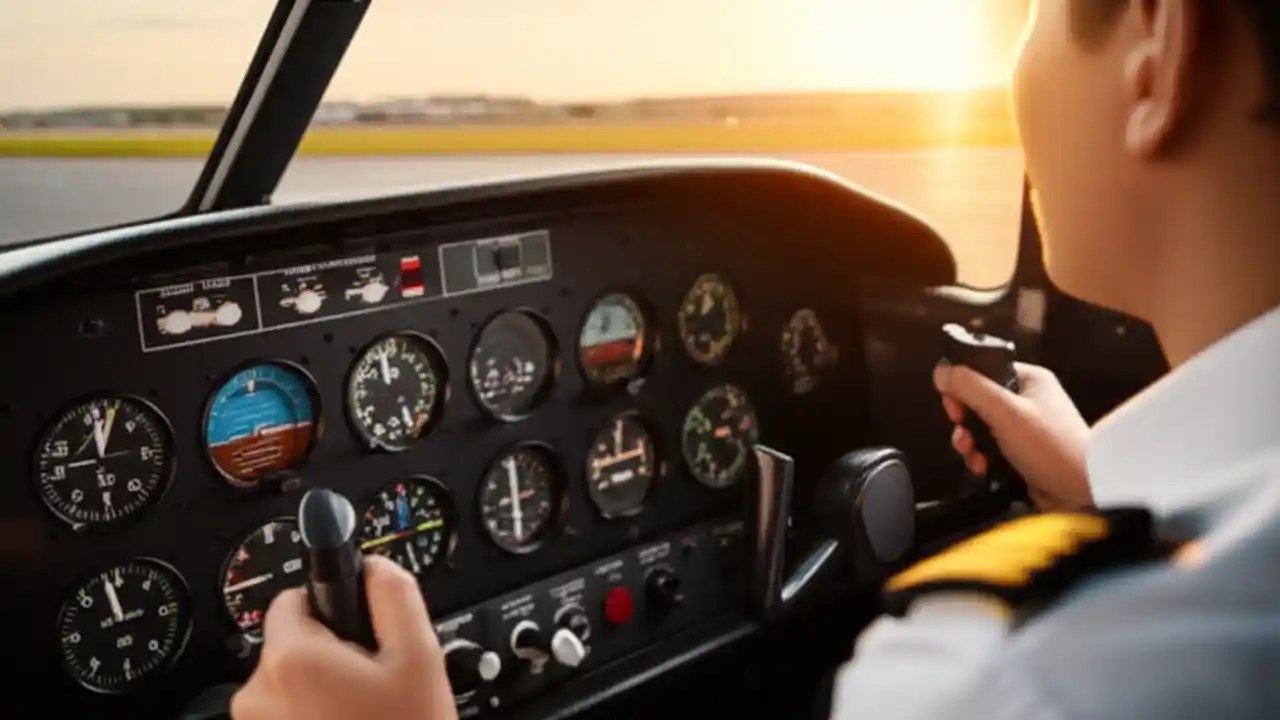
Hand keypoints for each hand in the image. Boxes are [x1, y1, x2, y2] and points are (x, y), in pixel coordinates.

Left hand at [231, 556, 458, 719]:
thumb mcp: (421, 656)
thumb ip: (393, 593)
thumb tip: (371, 565)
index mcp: (291, 659)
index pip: (293, 597)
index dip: (335, 609)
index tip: (359, 632)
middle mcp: (257, 695)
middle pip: (292, 645)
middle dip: (331, 657)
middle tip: (374, 687)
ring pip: (290, 687)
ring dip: (322, 694)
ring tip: (364, 718)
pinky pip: (286, 719)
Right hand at [933, 361, 1092, 510]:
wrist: (1084, 493)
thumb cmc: (1051, 447)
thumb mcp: (1006, 411)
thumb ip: (971, 388)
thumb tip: (940, 371)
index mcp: (1029, 380)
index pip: (983, 371)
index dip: (963, 387)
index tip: (954, 407)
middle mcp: (1027, 400)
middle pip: (978, 401)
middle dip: (963, 421)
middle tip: (963, 434)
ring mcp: (1025, 428)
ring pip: (981, 428)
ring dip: (970, 442)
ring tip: (972, 456)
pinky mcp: (1022, 453)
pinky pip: (990, 449)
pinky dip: (981, 458)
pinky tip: (982, 467)